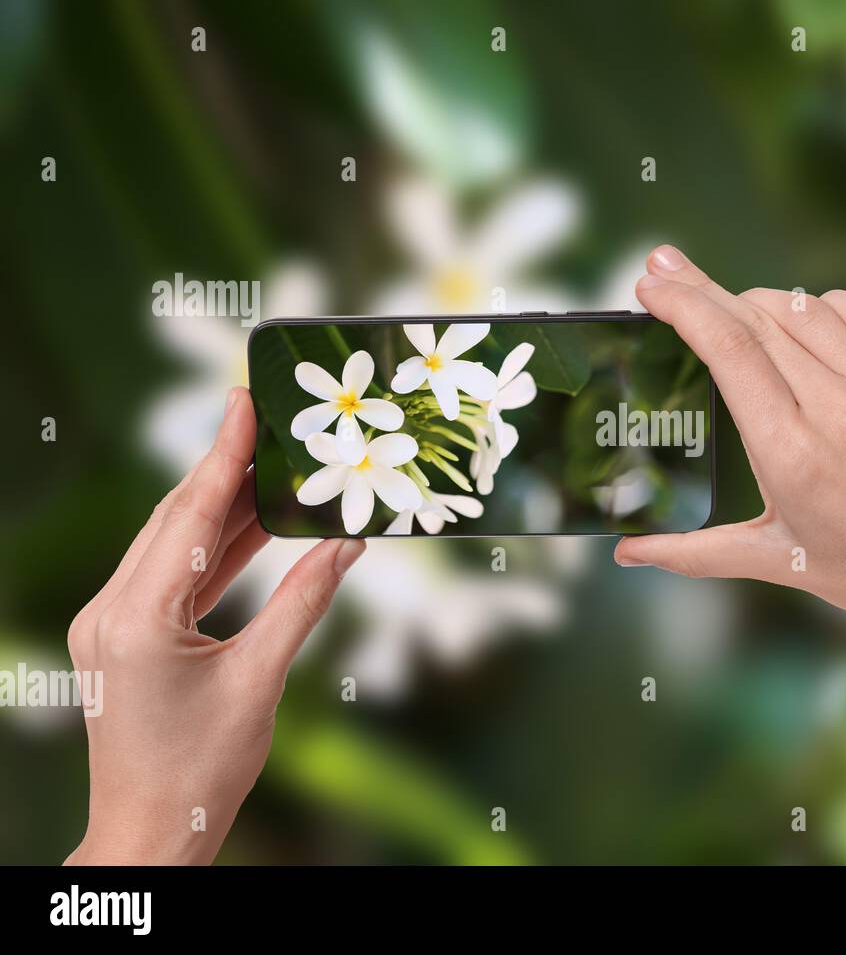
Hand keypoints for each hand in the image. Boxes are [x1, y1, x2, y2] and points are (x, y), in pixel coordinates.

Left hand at [64, 387, 364, 864]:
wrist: (152, 830)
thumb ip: (305, 601)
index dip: (223, 455)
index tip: (245, 402)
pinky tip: (256, 526)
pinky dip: (216, 549)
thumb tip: (346, 542)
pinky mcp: (123, 637)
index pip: (190, 517)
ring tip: (274, 467)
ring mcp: (111, 623)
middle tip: (266, 419)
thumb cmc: (204, 768)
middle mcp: (110, 610)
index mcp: (137, 619)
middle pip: (177, 519)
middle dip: (225, 468)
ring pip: (174, 544)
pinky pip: (173, 575)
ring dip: (225, 507)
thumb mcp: (262, 679)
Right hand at [615, 245, 845, 648]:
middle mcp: (839, 410)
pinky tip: (804, 314)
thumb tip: (624, 554)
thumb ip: (692, 552)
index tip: (650, 281)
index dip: (684, 303)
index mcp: (792, 454)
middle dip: (702, 289)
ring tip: (729, 305)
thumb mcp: (775, 562)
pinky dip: (823, 304)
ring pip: (806, 308)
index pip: (728, 348)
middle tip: (664, 265)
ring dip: (758, 299)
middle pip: (757, 318)